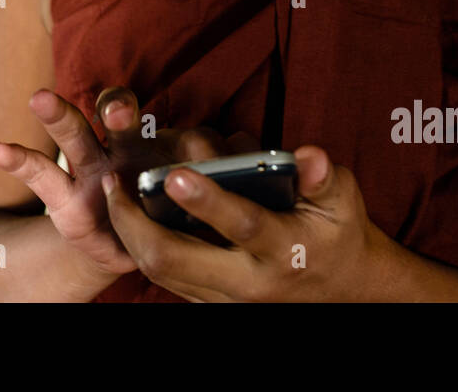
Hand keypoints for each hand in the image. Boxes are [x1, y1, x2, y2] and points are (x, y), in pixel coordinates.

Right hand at [0, 87, 258, 276]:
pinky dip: (18, 157)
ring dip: (62, 116)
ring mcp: (93, 169)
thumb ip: (250, 169)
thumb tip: (312, 161)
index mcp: (170, 148)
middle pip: (123, 120)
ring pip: (78, 135)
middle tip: (121, 110)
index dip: (193, 140)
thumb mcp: (217, 196)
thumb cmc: (183, 213)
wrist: (138, 243)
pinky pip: (40, 172)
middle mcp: (128, 150)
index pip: (180, 130)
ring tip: (41, 98)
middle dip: (120, 110)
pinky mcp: (66, 196)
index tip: (206, 151)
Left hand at [101, 144, 385, 301]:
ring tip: (113, 194)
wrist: (344, 289)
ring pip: (162, 272)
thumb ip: (322, 177)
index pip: (242, 225)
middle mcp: (250, 281)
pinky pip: (167, 278)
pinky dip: (142, 247)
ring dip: (131, 233)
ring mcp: (226, 297)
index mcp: (284, 250)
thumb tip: (308, 155)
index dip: (208, 200)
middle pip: (177, 260)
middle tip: (114, 184)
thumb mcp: (342, 200)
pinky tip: (130, 216)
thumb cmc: (338, 232)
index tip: (176, 174)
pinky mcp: (212, 302)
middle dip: (137, 223)